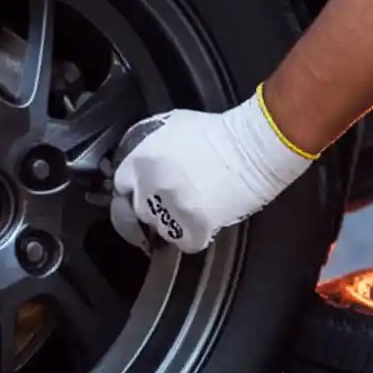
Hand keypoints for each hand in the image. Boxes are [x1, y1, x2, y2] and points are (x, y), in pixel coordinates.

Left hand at [107, 91, 318, 254]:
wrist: (252, 148)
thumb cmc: (217, 133)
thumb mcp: (169, 128)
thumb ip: (146, 149)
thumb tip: (139, 168)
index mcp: (139, 159)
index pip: (121, 186)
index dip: (134, 191)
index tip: (143, 195)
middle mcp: (148, 186)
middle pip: (138, 210)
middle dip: (152, 207)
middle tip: (173, 200)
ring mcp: (169, 209)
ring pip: (159, 229)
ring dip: (172, 223)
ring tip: (192, 207)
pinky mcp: (192, 227)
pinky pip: (182, 243)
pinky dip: (191, 236)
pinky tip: (202, 220)